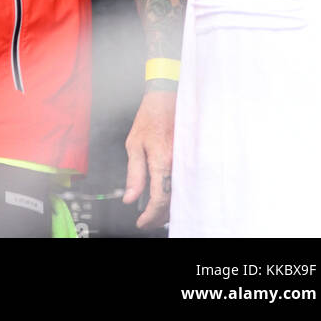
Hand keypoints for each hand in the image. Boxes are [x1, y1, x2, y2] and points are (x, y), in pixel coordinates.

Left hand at [123, 89, 176, 229]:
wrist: (167, 98)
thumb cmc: (150, 118)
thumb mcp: (134, 144)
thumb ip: (134, 174)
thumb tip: (130, 198)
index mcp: (163, 162)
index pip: (158, 200)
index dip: (149, 216)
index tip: (141, 222)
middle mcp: (178, 165)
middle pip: (172, 203)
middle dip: (158, 216)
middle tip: (146, 220)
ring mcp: (187, 163)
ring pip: (180, 196)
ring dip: (168, 208)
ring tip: (154, 212)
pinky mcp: (190, 160)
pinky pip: (184, 185)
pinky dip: (175, 195)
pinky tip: (166, 197)